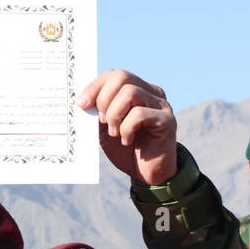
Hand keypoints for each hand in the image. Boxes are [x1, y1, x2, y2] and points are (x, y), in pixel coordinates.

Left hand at [79, 70, 177, 184]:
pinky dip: (126, 129)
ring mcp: (161, 105)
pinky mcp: (167, 120)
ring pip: (130, 93)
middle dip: (103, 99)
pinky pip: (139, 114)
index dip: (95, 86)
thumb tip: (81, 101)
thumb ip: (96, 113)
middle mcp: (151, 92)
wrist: (146, 174)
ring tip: (115, 133)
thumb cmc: (125, 149)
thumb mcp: (104, 129)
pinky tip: (127, 140)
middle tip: (102, 121)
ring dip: (115, 115)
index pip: (115, 74)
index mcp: (137, 90)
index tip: (81, 104)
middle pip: (122, 77)